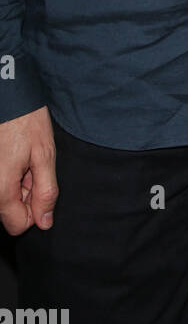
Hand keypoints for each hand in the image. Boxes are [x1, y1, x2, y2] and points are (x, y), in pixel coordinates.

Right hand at [0, 105, 57, 234]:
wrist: (8, 98)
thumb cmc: (27, 121)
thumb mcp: (45, 155)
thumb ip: (46, 192)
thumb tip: (45, 221)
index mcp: (1, 189)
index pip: (18, 225)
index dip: (35, 208)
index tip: (38, 181)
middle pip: (10, 211)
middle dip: (25, 193)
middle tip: (31, 165)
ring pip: (4, 198)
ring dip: (17, 184)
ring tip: (22, 158)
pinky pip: (0, 185)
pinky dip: (9, 175)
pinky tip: (14, 157)